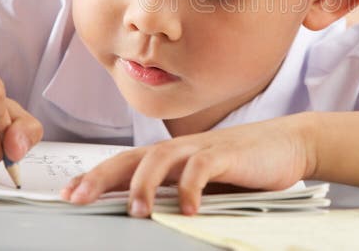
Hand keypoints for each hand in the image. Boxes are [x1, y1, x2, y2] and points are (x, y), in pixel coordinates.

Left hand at [61, 114, 314, 216]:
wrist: (289, 143)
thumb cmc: (247, 165)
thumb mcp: (207, 182)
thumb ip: (180, 192)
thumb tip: (151, 215)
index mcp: (174, 154)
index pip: (126, 163)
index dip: (96, 176)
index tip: (69, 194)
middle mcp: (182, 147)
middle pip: (133, 157)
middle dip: (101, 176)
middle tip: (77, 197)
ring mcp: (204, 147)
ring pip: (161, 158)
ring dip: (143, 184)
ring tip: (136, 210)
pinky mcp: (227, 154)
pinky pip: (203, 168)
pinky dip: (192, 188)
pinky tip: (189, 209)